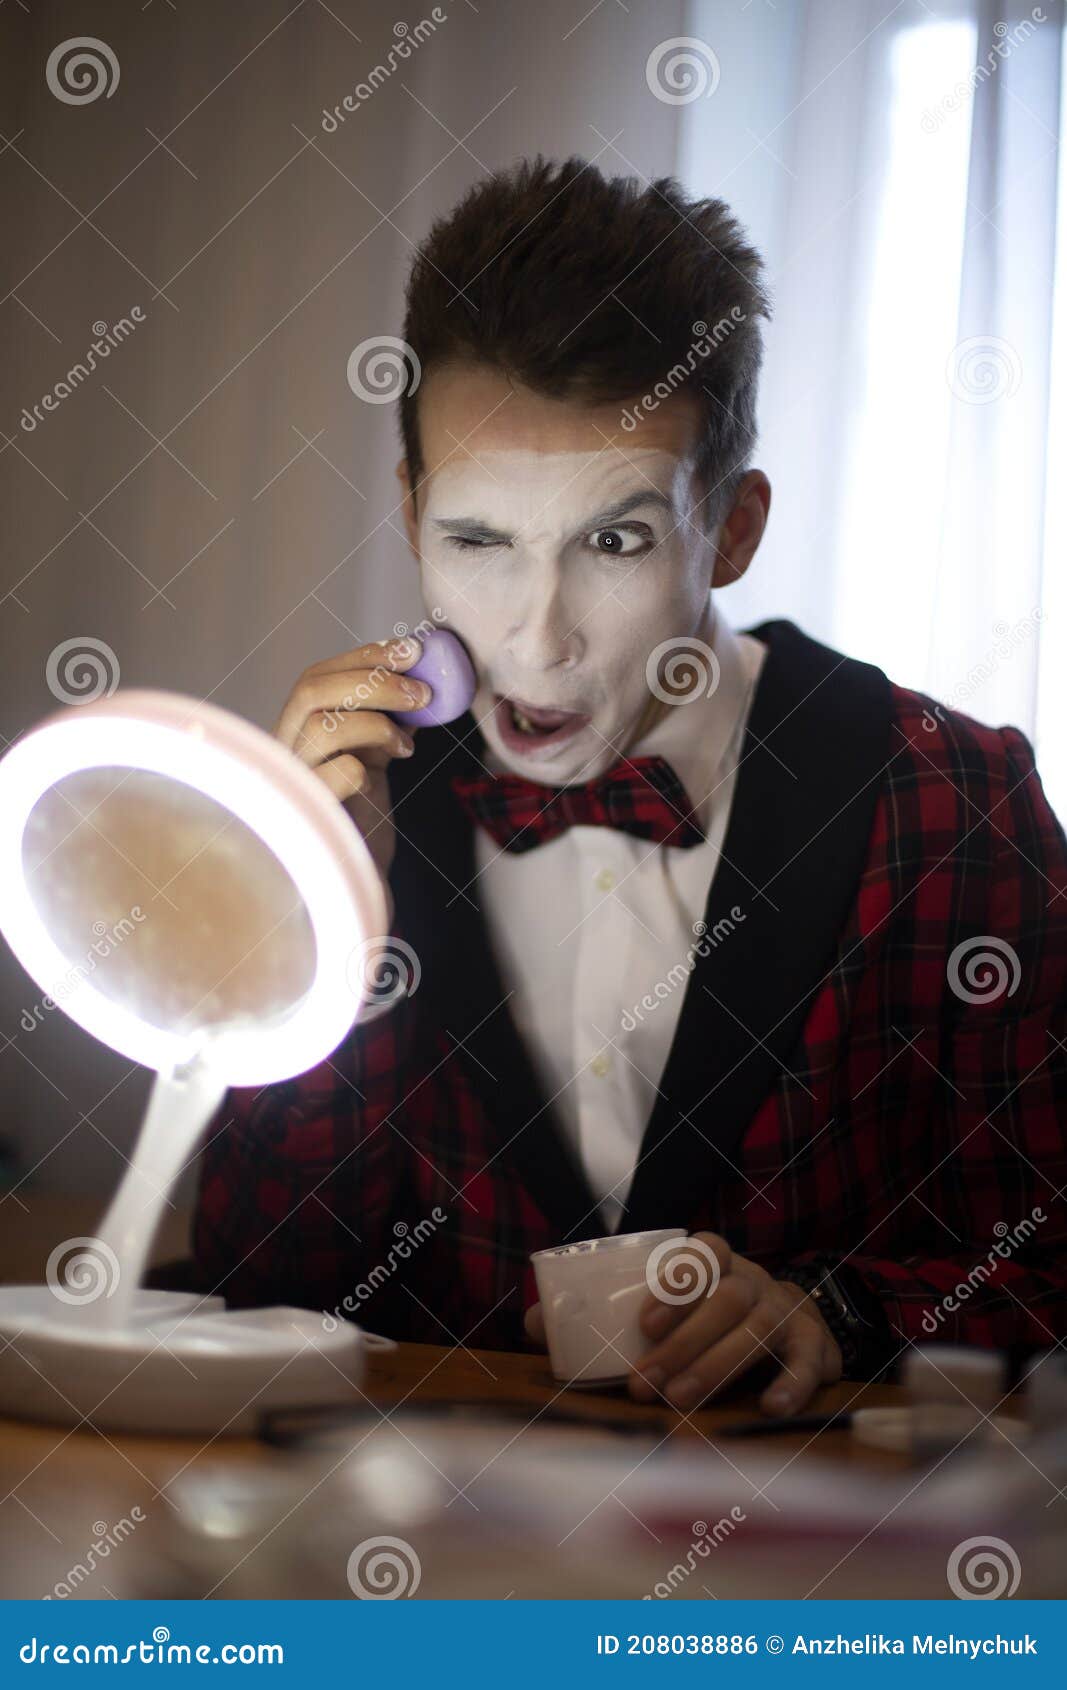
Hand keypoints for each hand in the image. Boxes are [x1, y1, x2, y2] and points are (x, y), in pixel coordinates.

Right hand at [274, 634, 429, 892]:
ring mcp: (292, 784)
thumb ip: (386, 721)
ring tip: (405, 745)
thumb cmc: (362, 821)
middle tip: (423, 690)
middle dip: (374, 679)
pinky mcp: (312, 817)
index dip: (364, 656)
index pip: (316, 677)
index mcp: (295, 733)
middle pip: (312, 690)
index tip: (412, 649)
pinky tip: (378, 781)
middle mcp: (284, 753)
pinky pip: (339, 774)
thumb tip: (424, 678)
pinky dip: (366, 766)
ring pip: (322, 726)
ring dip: (376, 722)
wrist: (357, 883)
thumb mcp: (374, 759)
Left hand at [523, 1232, 842, 1416]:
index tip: (643, 1323)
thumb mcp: (664, 1304)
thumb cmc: (708, 1315)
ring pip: (759, 1328)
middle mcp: (754, 1278)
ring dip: (719, 1365)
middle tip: (644, 1381)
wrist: (794, 1323)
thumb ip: (601, 1312)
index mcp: (716, 1261)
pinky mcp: (813, 1345)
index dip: (676, 1282)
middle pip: (727, 1299)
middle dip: (684, 1342)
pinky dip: (792, 1382)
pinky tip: (769, 1407)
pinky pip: (808, 1361)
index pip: (703, 1251)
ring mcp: (786, 1310)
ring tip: (680, 1400)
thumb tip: (530, 1325)